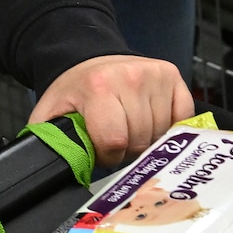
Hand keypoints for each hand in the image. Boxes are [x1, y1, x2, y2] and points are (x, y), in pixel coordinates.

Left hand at [29, 55, 194, 167]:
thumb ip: (53, 141)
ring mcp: (154, 75)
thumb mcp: (51, 115)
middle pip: (140, 140)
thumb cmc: (75, 92)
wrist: (89, 60)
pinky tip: (151, 121)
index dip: (108, 155)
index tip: (101, 149)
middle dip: (127, 149)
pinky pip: (182, 118)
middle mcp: (129, 77)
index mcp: (98, 87)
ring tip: (130, 128)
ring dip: (147, 139)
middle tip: (115, 138)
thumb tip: (55, 171)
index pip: (115, 141)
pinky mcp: (172, 75)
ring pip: (161, 133)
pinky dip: (168, 126)